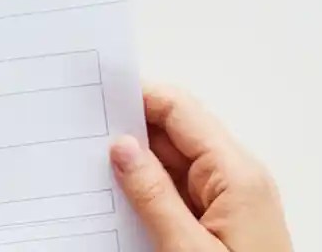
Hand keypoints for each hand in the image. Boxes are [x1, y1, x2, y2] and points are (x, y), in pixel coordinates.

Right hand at [111, 85, 292, 251]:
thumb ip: (152, 195)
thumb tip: (123, 147)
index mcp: (237, 172)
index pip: (181, 110)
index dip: (140, 97)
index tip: (98, 98)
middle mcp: (238, 177)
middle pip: (177, 133)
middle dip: (132, 131)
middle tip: (83, 136)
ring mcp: (231, 201)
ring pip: (175, 164)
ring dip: (138, 164)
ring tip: (93, 169)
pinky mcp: (222, 224)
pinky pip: (181, 193)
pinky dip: (150, 191)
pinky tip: (121, 201)